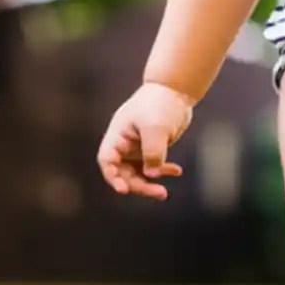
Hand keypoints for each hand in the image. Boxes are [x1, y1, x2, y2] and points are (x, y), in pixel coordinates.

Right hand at [96, 83, 193, 200]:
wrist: (175, 91)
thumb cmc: (161, 104)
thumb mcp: (156, 127)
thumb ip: (153, 151)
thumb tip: (151, 174)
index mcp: (118, 135)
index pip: (107, 160)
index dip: (112, 176)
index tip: (123, 189)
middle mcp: (124, 143)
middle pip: (123, 172)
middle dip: (138, 186)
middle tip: (159, 193)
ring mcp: (137, 147)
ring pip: (138, 173)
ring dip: (149, 183)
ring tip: (163, 193)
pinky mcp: (152, 148)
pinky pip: (154, 166)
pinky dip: (164, 171)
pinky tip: (177, 171)